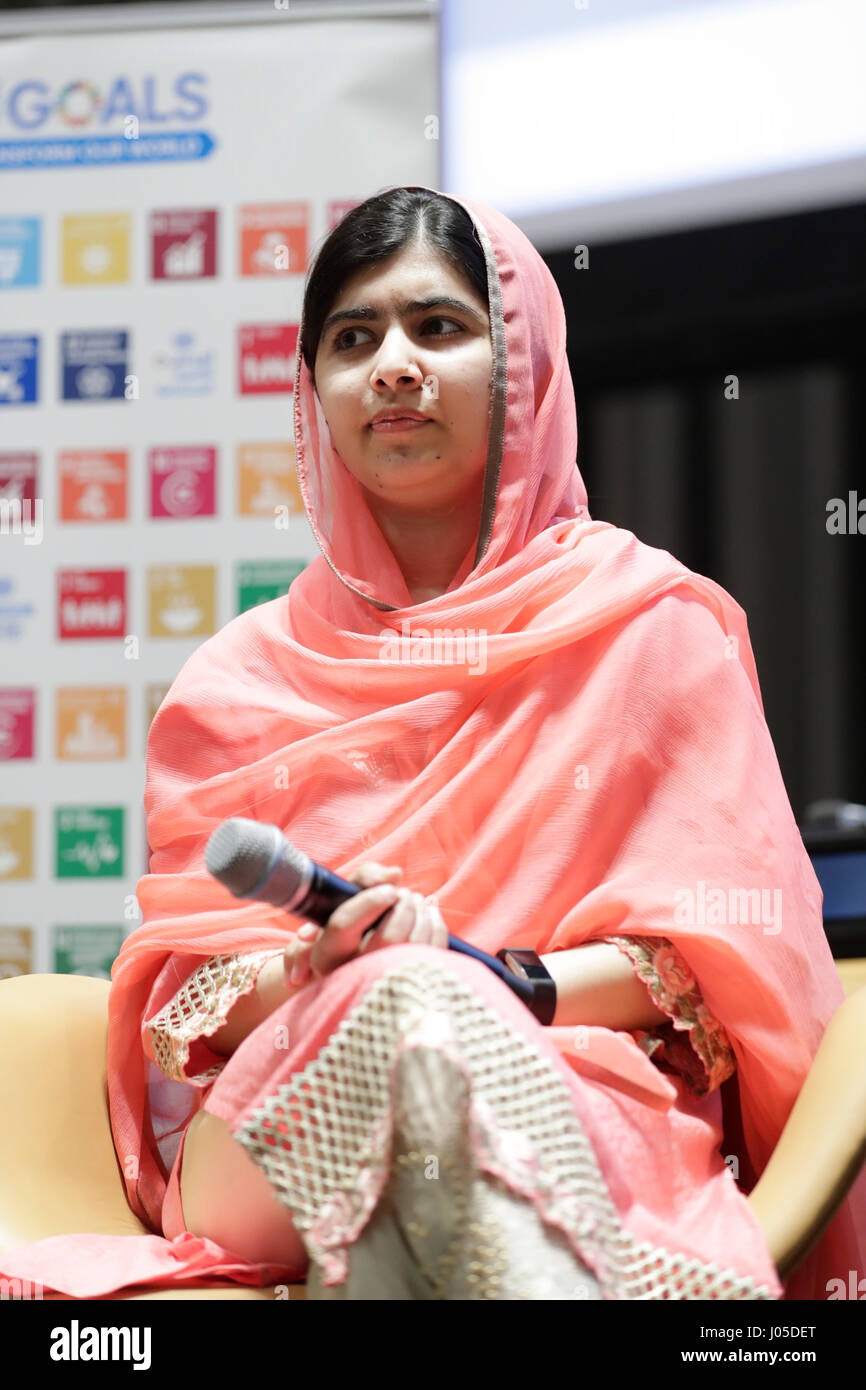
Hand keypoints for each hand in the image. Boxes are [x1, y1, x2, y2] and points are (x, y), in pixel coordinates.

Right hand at [281, 862, 447, 988]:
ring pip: (413, 945)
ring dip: (421, 913)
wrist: (365, 965)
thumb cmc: (354, 924)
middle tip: (404, 894)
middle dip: (403, 907)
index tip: (389, 889)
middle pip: (387, 937)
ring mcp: (386, 983)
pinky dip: (436, 925)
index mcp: (326, 954)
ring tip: (415, 901)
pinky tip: (428, 914)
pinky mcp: (415, 984)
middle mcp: (353, 974)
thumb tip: (394, 874)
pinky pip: (433, 952)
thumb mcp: (347, 897)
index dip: (370, 900)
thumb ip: (365, 877)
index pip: (344, 924)